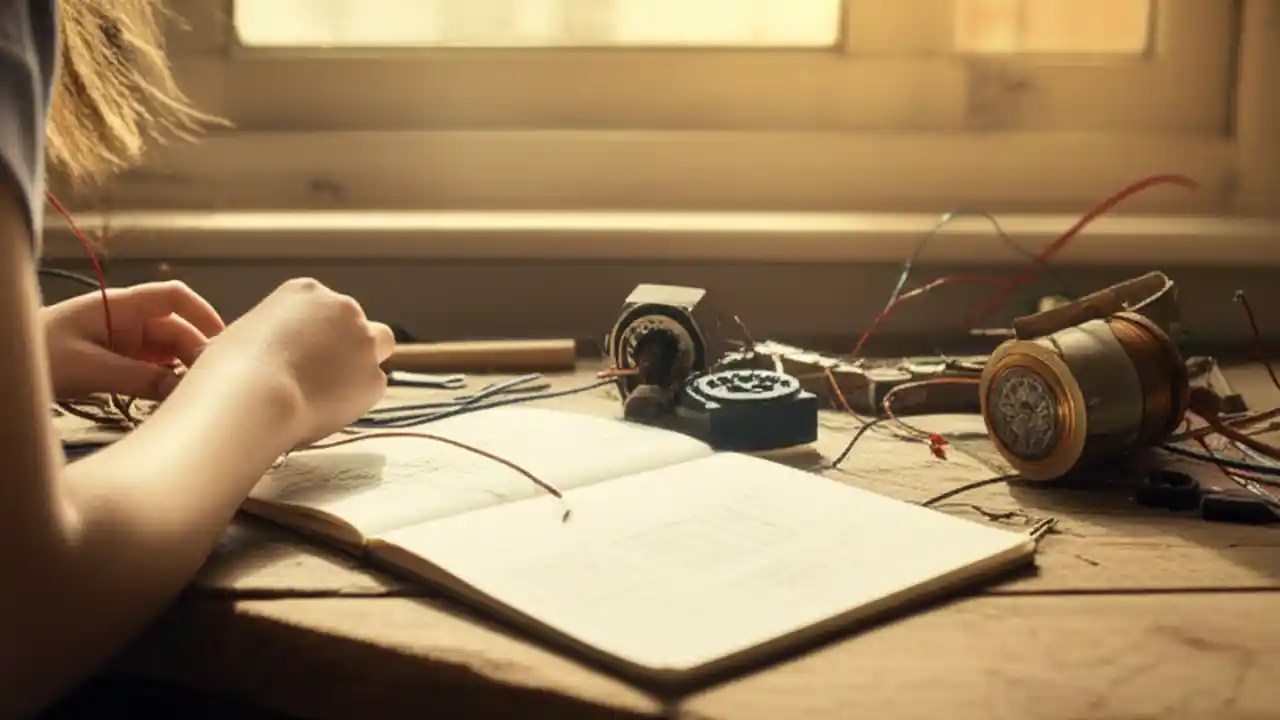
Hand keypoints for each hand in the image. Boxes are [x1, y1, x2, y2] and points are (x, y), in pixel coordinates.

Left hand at [42, 281, 224, 400]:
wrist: (5, 368)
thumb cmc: (37, 357)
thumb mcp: (89, 368)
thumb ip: (139, 377)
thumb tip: (182, 388)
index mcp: (118, 306)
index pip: (173, 297)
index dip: (203, 312)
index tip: (221, 341)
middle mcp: (126, 320)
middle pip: (176, 330)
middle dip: (195, 353)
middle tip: (208, 383)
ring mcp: (122, 342)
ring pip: (168, 352)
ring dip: (182, 370)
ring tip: (193, 395)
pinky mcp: (118, 362)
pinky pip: (153, 368)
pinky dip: (166, 382)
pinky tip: (173, 399)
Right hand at [188, 278, 394, 444]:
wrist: (252, 396)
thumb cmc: (231, 367)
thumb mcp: (244, 332)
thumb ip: (271, 333)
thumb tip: (266, 349)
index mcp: (306, 291)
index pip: (325, 308)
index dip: (317, 333)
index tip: (303, 354)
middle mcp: (342, 308)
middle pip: (358, 323)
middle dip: (348, 343)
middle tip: (325, 371)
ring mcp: (363, 342)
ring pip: (377, 350)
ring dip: (359, 366)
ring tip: (327, 392)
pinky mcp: (374, 378)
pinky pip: (372, 387)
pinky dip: (356, 398)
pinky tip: (327, 409)